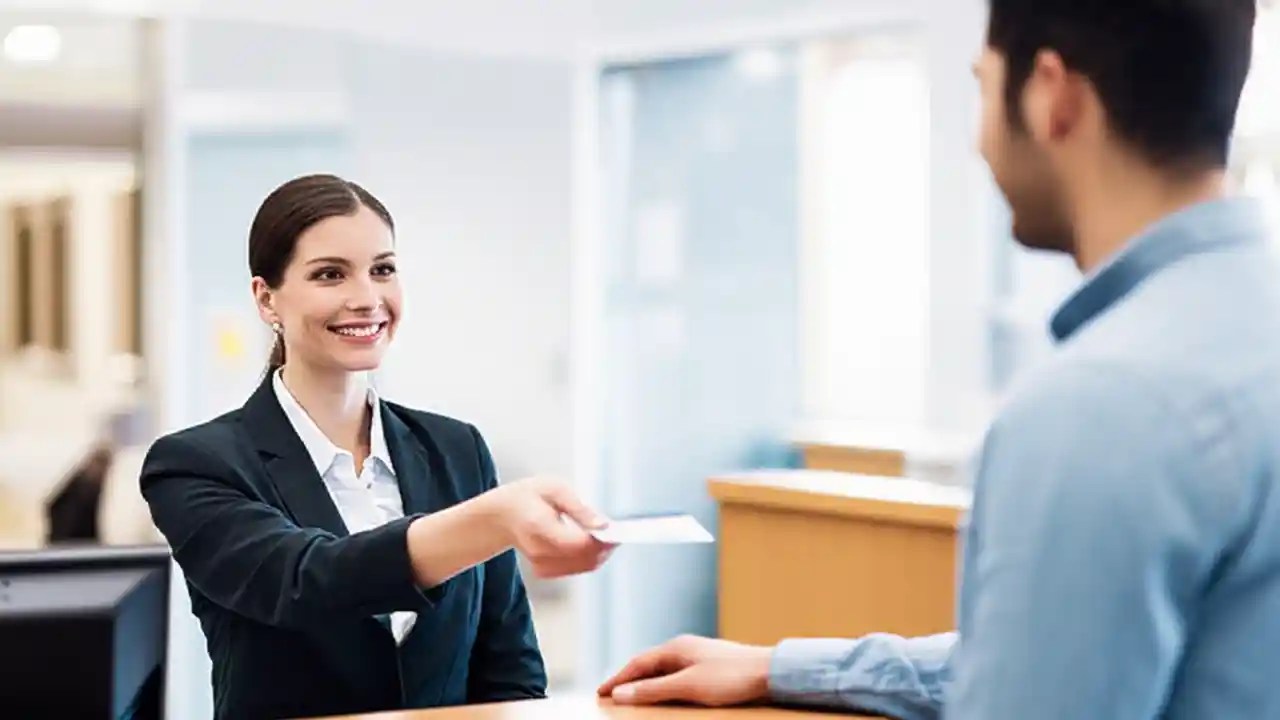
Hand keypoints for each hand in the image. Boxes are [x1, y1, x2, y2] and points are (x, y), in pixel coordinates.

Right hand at [491, 476, 615, 578]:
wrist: (500, 516)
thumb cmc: (526, 497)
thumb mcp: (554, 489)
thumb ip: (579, 508)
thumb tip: (603, 524)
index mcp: (539, 525)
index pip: (577, 543)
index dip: (601, 539)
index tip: (615, 529)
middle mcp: (538, 550)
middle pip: (584, 559)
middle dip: (605, 547)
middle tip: (614, 531)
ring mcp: (539, 563)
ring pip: (583, 567)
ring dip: (599, 553)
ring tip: (603, 535)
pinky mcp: (543, 570)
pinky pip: (575, 569)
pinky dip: (587, 559)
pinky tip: (589, 544)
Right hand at [597, 635, 772, 706]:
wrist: (769, 671)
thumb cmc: (730, 677)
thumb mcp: (687, 686)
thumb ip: (653, 689)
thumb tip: (621, 693)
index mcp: (676, 648)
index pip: (637, 663)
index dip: (618, 679)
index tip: (601, 692)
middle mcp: (684, 647)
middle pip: (648, 664)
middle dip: (628, 679)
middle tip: (611, 694)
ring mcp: (697, 655)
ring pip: (663, 668)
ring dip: (646, 681)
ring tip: (633, 695)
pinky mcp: (709, 664)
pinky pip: (676, 673)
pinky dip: (663, 683)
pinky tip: (666, 691)